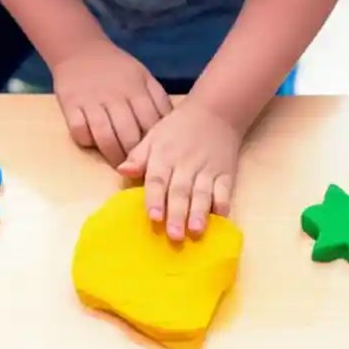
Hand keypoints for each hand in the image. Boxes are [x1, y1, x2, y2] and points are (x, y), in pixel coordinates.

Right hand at [52, 38, 172, 167]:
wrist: (80, 49)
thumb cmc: (117, 69)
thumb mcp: (143, 78)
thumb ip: (158, 101)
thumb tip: (172, 129)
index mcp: (137, 90)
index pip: (151, 124)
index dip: (155, 145)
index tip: (157, 158)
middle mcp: (115, 97)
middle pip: (129, 135)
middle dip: (135, 156)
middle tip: (138, 168)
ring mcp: (92, 101)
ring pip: (105, 138)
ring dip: (113, 156)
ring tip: (119, 165)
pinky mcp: (70, 105)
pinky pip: (80, 131)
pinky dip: (87, 141)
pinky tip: (93, 143)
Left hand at [118, 101, 239, 240]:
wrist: (216, 112)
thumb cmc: (177, 129)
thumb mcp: (154, 137)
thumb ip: (138, 156)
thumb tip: (122, 170)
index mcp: (164, 156)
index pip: (158, 180)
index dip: (155, 199)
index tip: (154, 217)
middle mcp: (186, 164)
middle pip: (181, 191)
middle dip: (178, 214)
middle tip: (174, 236)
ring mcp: (208, 169)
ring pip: (203, 193)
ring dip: (200, 213)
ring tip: (196, 231)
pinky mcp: (226, 173)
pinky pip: (225, 190)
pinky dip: (223, 204)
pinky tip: (220, 220)